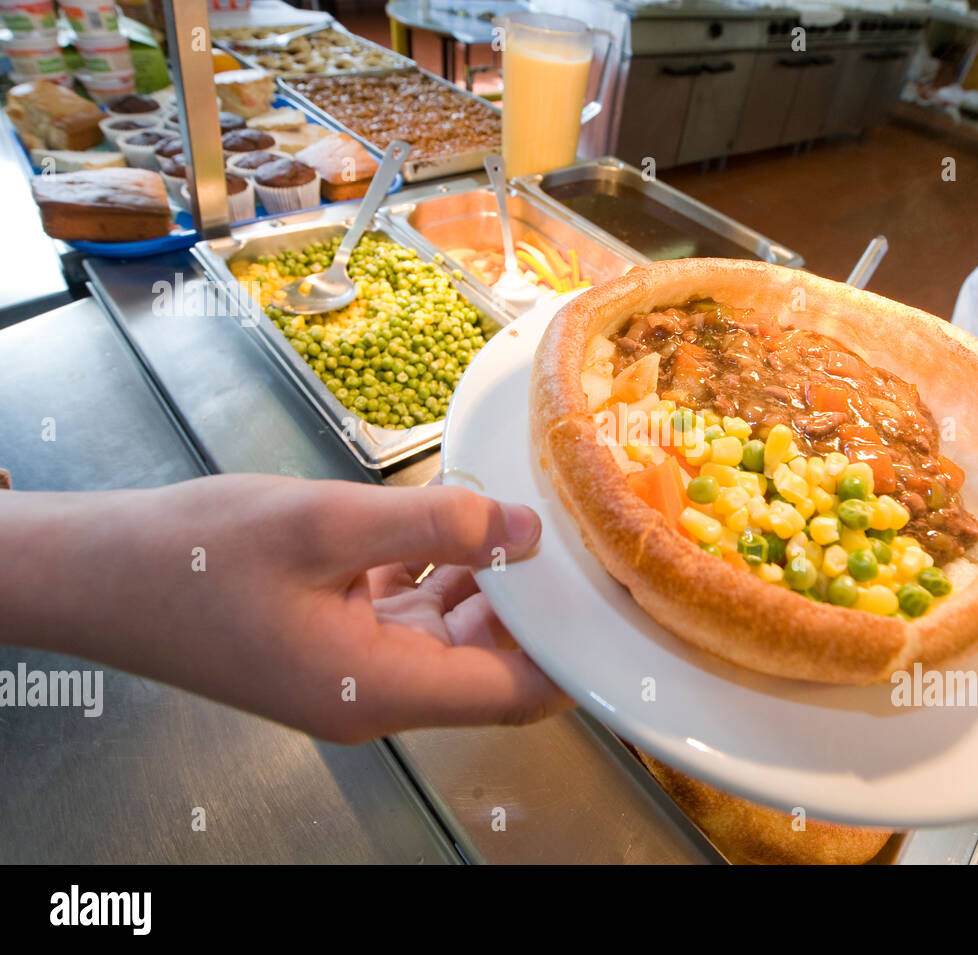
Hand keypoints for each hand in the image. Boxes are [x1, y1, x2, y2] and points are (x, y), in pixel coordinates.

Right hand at [8, 475, 571, 741]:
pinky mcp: (331, 641)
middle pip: (489, 662)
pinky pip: (408, 612)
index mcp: (381, 688)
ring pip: (451, 634)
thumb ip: (437, 526)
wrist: (96, 574)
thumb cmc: (196, 556)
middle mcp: (376, 692)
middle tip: (570, 534)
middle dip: (532, 604)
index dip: (571, 654)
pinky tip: (450, 521)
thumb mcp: (327, 524)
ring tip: (518, 516)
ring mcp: (352, 669)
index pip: (515, 694)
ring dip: (486, 582)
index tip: (611, 597)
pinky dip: (436, 571)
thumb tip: (525, 531)